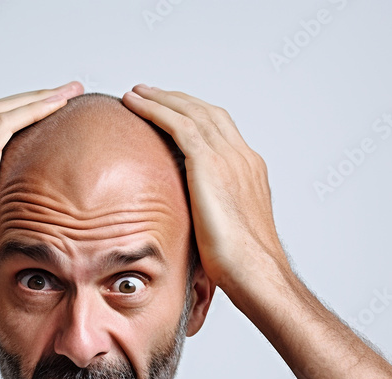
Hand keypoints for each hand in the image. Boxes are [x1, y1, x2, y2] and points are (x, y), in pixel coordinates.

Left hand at [122, 85, 288, 291]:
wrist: (256, 272)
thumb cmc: (241, 266)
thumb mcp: (224, 231)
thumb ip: (208, 215)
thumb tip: (185, 224)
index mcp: (249, 171)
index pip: (220, 130)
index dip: (195, 116)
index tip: (173, 111)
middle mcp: (242, 157)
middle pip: (207, 113)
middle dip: (177, 100)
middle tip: (150, 93)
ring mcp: (229, 158)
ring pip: (191, 112)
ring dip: (161, 98)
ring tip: (136, 93)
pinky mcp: (210, 164)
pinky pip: (178, 124)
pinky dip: (155, 109)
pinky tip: (134, 104)